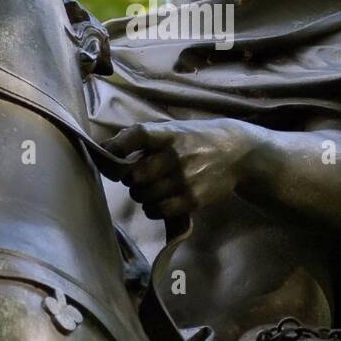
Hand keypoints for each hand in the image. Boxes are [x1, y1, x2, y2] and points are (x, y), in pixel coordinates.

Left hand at [102, 120, 256, 220]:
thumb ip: (143, 137)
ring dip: (141, 195)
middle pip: (134, 175)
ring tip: (150, 189)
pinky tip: (158, 202)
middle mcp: (176, 155)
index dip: (116, 147)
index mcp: (168, 134)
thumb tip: (105, 148)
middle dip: (130, 179)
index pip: (136, 136)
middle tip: (136, 178)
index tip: (108, 156)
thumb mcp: (173, 129)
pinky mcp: (193, 199)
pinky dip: (152, 209)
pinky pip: (159, 211)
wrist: (236, 153)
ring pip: (144, 196)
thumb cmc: (195, 140)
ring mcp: (185, 179)